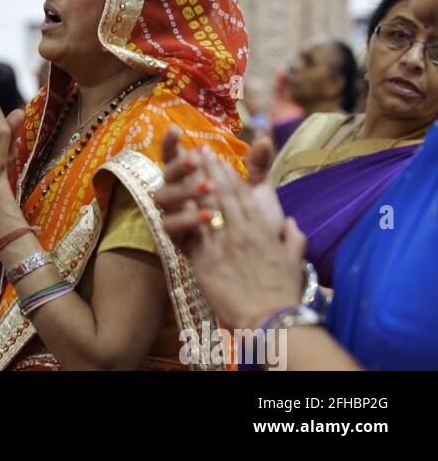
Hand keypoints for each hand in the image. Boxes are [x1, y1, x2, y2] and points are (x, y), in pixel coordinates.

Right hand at [156, 128, 274, 246]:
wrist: (255, 261)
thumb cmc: (251, 223)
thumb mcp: (257, 192)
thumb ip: (258, 167)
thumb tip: (265, 139)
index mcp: (193, 179)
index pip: (174, 156)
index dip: (170, 143)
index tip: (175, 129)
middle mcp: (179, 195)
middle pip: (165, 174)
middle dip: (179, 166)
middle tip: (197, 159)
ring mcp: (174, 214)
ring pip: (162, 198)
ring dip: (183, 189)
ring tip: (208, 187)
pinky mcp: (175, 236)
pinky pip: (169, 225)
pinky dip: (187, 219)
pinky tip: (207, 215)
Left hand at [181, 150, 305, 328]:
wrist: (270, 318)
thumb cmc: (283, 293)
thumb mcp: (294, 262)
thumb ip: (293, 239)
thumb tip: (291, 224)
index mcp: (263, 231)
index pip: (244, 196)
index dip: (230, 176)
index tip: (220, 160)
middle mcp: (243, 232)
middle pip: (224, 194)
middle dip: (211, 171)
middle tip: (200, 152)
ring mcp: (223, 244)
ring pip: (208, 207)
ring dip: (196, 185)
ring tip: (187, 167)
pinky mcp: (206, 260)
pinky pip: (193, 232)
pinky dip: (186, 214)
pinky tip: (177, 199)